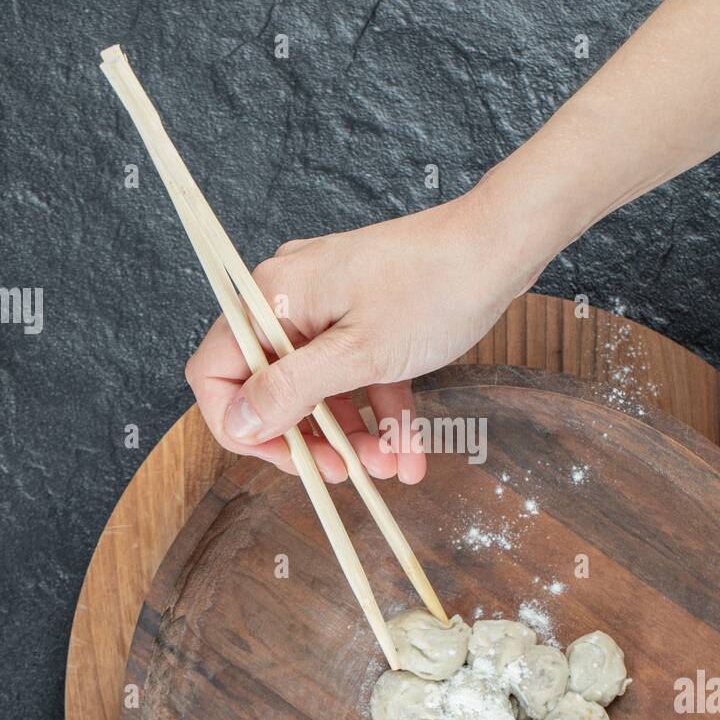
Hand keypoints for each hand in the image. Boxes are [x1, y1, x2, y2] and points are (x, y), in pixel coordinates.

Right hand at [185, 183, 537, 484]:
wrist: (500, 246)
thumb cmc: (433, 287)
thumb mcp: (358, 353)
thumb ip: (291, 390)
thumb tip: (239, 422)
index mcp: (273, 299)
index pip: (218, 371)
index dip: (240, 423)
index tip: (281, 458)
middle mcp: (293, 301)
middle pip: (273, 386)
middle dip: (308, 439)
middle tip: (341, 472)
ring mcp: (332, 309)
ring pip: (323, 389)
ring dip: (351, 435)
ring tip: (387, 466)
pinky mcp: (368, 318)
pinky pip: (360, 377)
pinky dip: (382, 414)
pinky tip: (409, 454)